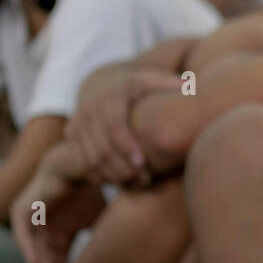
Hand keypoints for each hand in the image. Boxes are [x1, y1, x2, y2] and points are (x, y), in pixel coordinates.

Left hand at [10, 146, 105, 262]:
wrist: (86, 158)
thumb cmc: (96, 188)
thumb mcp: (103, 219)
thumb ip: (107, 238)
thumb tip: (131, 259)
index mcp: (60, 234)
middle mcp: (45, 230)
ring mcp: (33, 220)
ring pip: (34, 251)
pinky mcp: (25, 208)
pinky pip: (23, 230)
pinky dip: (28, 246)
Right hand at [65, 69, 181, 186]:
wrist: (101, 84)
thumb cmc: (134, 87)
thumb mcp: (148, 80)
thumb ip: (166, 83)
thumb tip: (190, 85)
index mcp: (109, 99)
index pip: (114, 126)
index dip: (127, 145)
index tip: (143, 162)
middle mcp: (89, 112)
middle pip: (101, 148)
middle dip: (123, 167)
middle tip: (146, 179)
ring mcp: (78, 126)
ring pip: (91, 160)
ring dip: (113, 175)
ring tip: (138, 182)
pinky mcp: (72, 137)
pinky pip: (82, 164)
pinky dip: (100, 176)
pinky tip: (121, 181)